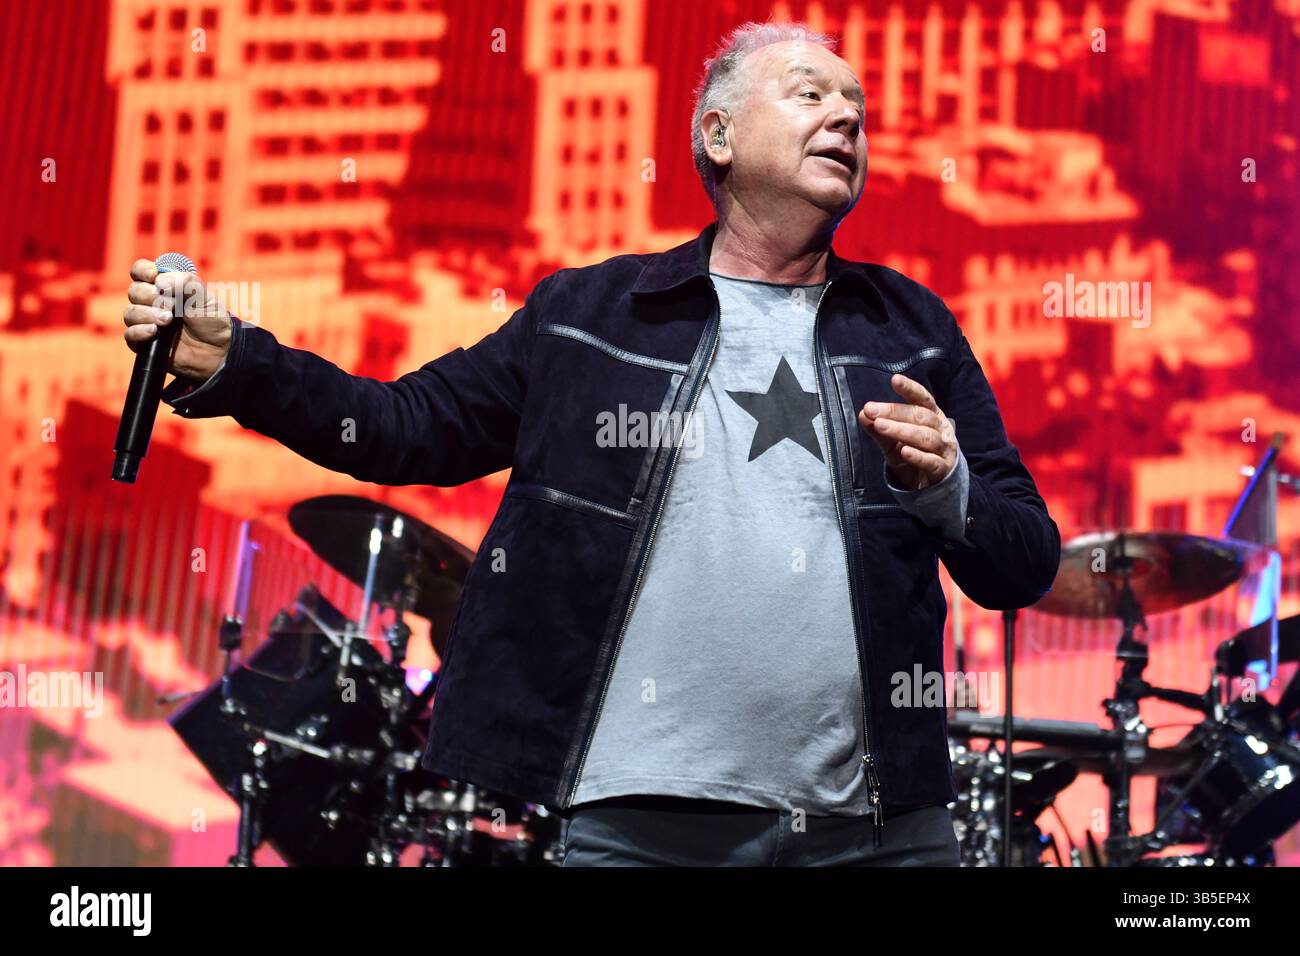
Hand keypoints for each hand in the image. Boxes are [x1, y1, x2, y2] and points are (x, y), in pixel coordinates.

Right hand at [122, 258, 231, 381]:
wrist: (219, 350)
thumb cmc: (210, 320)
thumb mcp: (203, 296)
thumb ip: (184, 282)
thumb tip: (159, 282)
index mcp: (163, 287)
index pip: (140, 271)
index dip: (143, 270)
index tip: (153, 275)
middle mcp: (151, 302)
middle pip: (134, 291)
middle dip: (151, 296)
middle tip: (173, 305)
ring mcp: (146, 322)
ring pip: (130, 313)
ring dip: (147, 314)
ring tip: (169, 320)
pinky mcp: (145, 342)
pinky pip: (129, 334)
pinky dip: (139, 331)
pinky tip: (154, 331)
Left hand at [857, 373, 957, 490]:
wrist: (932, 486)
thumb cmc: (913, 455)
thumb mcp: (893, 442)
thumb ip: (879, 429)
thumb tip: (863, 414)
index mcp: (932, 416)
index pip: (922, 399)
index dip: (910, 389)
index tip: (895, 380)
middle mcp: (941, 430)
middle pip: (920, 417)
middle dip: (894, 412)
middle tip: (871, 410)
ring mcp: (944, 450)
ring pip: (925, 437)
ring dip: (901, 430)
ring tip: (880, 425)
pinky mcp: (942, 469)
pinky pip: (930, 461)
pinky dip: (917, 456)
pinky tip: (903, 451)